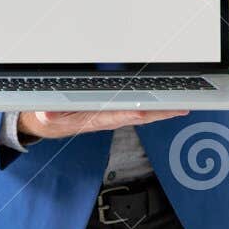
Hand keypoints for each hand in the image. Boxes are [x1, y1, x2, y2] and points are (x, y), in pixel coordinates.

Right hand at [17, 108, 188, 138]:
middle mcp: (110, 118)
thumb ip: (47, 115)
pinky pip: (138, 109)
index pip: (121, 115)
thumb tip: (45, 115)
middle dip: (161, 112)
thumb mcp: (45, 116)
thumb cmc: (52, 117)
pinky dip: (154, 107)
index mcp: (96, 118)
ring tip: (182, 105)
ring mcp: (114, 115)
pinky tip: (166, 105)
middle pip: (141, 115)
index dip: (138, 112)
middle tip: (182, 107)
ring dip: (163, 110)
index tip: (154, 110)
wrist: (49, 123)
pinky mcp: (115, 111)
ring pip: (143, 113)